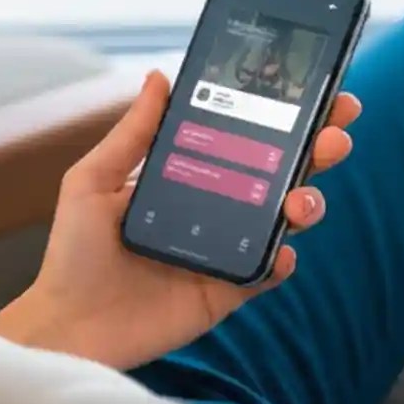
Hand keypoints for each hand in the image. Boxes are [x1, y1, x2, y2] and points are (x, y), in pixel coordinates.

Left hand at [0, 71, 360, 369]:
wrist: (68, 326)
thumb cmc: (73, 253)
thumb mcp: (92, 181)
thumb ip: (132, 134)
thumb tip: (159, 77)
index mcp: (187, 175)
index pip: (244, 137)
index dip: (283, 116)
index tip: (314, 94)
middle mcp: (214, 208)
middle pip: (278, 171)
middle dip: (316, 149)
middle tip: (335, 135)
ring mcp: (224, 248)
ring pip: (284, 218)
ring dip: (307, 201)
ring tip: (301, 198)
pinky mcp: (227, 289)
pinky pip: (266, 271)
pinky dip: (280, 259)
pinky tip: (280, 248)